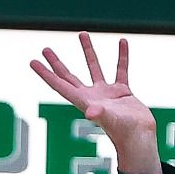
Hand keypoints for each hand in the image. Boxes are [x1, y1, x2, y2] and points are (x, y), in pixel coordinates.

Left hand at [31, 32, 162, 173]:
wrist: (141, 139)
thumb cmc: (124, 133)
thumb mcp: (111, 121)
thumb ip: (100, 114)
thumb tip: (90, 112)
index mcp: (83, 101)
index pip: (59, 85)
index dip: (45, 74)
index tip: (33, 61)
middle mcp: (92, 96)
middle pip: (69, 76)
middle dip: (57, 63)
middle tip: (45, 49)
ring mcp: (107, 93)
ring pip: (94, 67)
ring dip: (88, 51)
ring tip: (82, 34)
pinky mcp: (123, 92)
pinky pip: (120, 69)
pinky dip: (122, 56)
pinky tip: (122, 41)